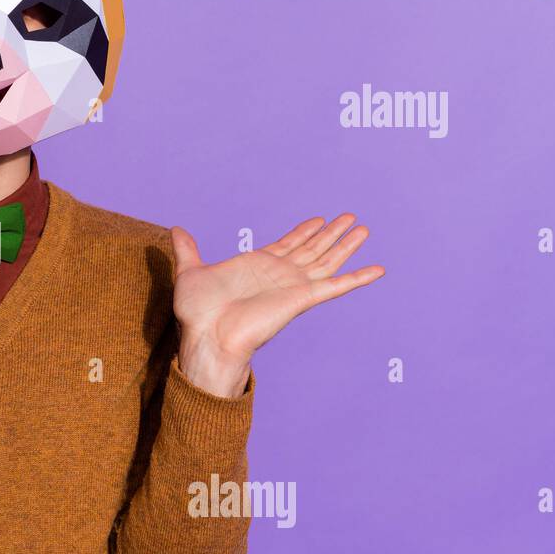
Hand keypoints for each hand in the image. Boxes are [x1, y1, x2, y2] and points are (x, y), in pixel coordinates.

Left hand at [171, 214, 384, 396]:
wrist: (207, 337)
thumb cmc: (197, 313)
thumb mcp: (189, 272)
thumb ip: (187, 250)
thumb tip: (176, 229)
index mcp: (258, 266)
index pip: (288, 244)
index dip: (304, 231)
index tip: (319, 219)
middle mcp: (279, 275)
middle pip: (313, 249)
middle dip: (331, 233)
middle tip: (351, 216)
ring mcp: (293, 286)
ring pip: (327, 261)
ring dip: (346, 245)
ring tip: (364, 229)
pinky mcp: (303, 299)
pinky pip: (336, 286)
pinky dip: (358, 278)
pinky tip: (378, 270)